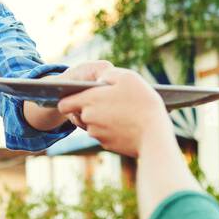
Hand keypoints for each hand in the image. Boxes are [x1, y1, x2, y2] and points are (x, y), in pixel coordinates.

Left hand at [56, 66, 172, 156]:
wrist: (154, 135)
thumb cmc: (142, 102)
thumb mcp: (127, 77)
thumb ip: (107, 73)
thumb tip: (99, 79)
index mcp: (88, 100)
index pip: (64, 103)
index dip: (68, 99)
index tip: (78, 94)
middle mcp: (88, 119)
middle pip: (80, 113)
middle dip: (90, 106)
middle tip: (110, 100)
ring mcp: (97, 134)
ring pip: (93, 124)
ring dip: (103, 118)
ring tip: (122, 110)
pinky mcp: (108, 145)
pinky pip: (105, 134)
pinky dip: (113, 129)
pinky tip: (127, 123)